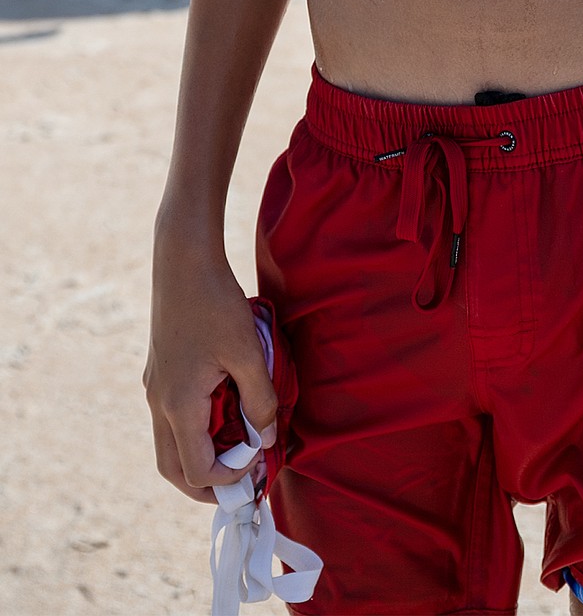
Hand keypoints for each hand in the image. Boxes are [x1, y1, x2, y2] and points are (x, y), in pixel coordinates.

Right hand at [144, 233, 277, 503]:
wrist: (183, 260)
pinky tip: (222, 410)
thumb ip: (260, 399)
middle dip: (206, 484)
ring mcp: (154, 387)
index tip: (259, 460)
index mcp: (179, 405)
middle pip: (173, 468)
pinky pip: (170, 418)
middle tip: (240, 481)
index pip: (197, 470)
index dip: (230, 477)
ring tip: (235, 449)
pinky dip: (193, 431)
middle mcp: (158, 403)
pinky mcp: (158, 372)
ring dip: (199, 457)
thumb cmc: (216, 302)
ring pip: (168, 445)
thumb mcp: (248, 351)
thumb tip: (268, 439)